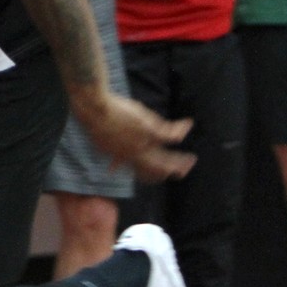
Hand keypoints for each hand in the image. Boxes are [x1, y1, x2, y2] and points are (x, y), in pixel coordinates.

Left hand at [70, 91, 195, 182]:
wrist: (95, 109)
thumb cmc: (95, 123)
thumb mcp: (103, 146)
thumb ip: (113, 158)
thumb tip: (111, 170)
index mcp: (124, 159)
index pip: (143, 174)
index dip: (155, 177)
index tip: (163, 175)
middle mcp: (136, 155)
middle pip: (159, 170)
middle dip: (173, 172)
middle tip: (183, 171)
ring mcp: (144, 144)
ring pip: (168, 158)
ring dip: (181, 160)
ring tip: (191, 158)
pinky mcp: (150, 130)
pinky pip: (172, 134)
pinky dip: (182, 129)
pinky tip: (188, 123)